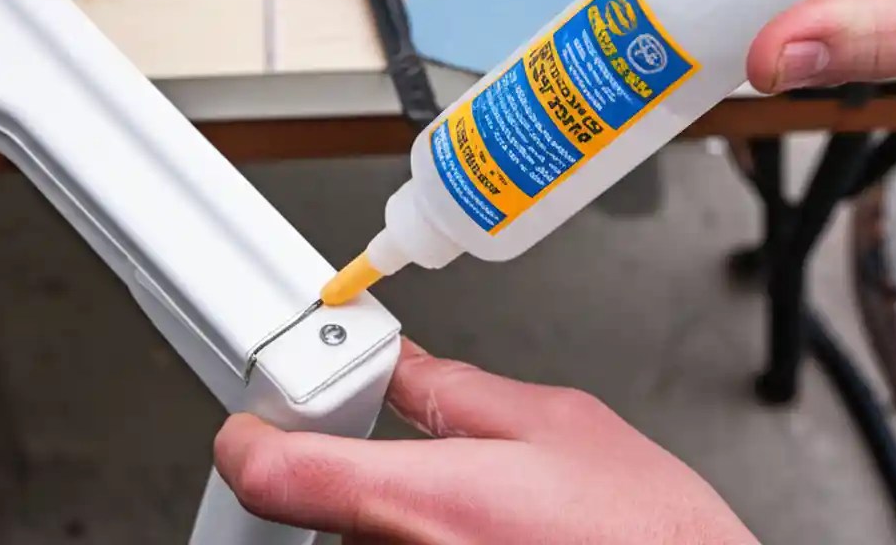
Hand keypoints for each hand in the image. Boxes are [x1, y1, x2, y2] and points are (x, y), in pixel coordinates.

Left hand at [214, 339, 757, 543]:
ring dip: (406, 519)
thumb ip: (457, 392)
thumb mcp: (556, 426)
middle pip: (327, 506)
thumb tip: (406, 368)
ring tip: (490, 517)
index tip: (253, 423)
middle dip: (368, 473)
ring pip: (368, 542)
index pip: (273, 475)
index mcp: (421, 500)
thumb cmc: (647, 539)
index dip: (248, 441)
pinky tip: (494, 538)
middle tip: (427, 461)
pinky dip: (427, 543)